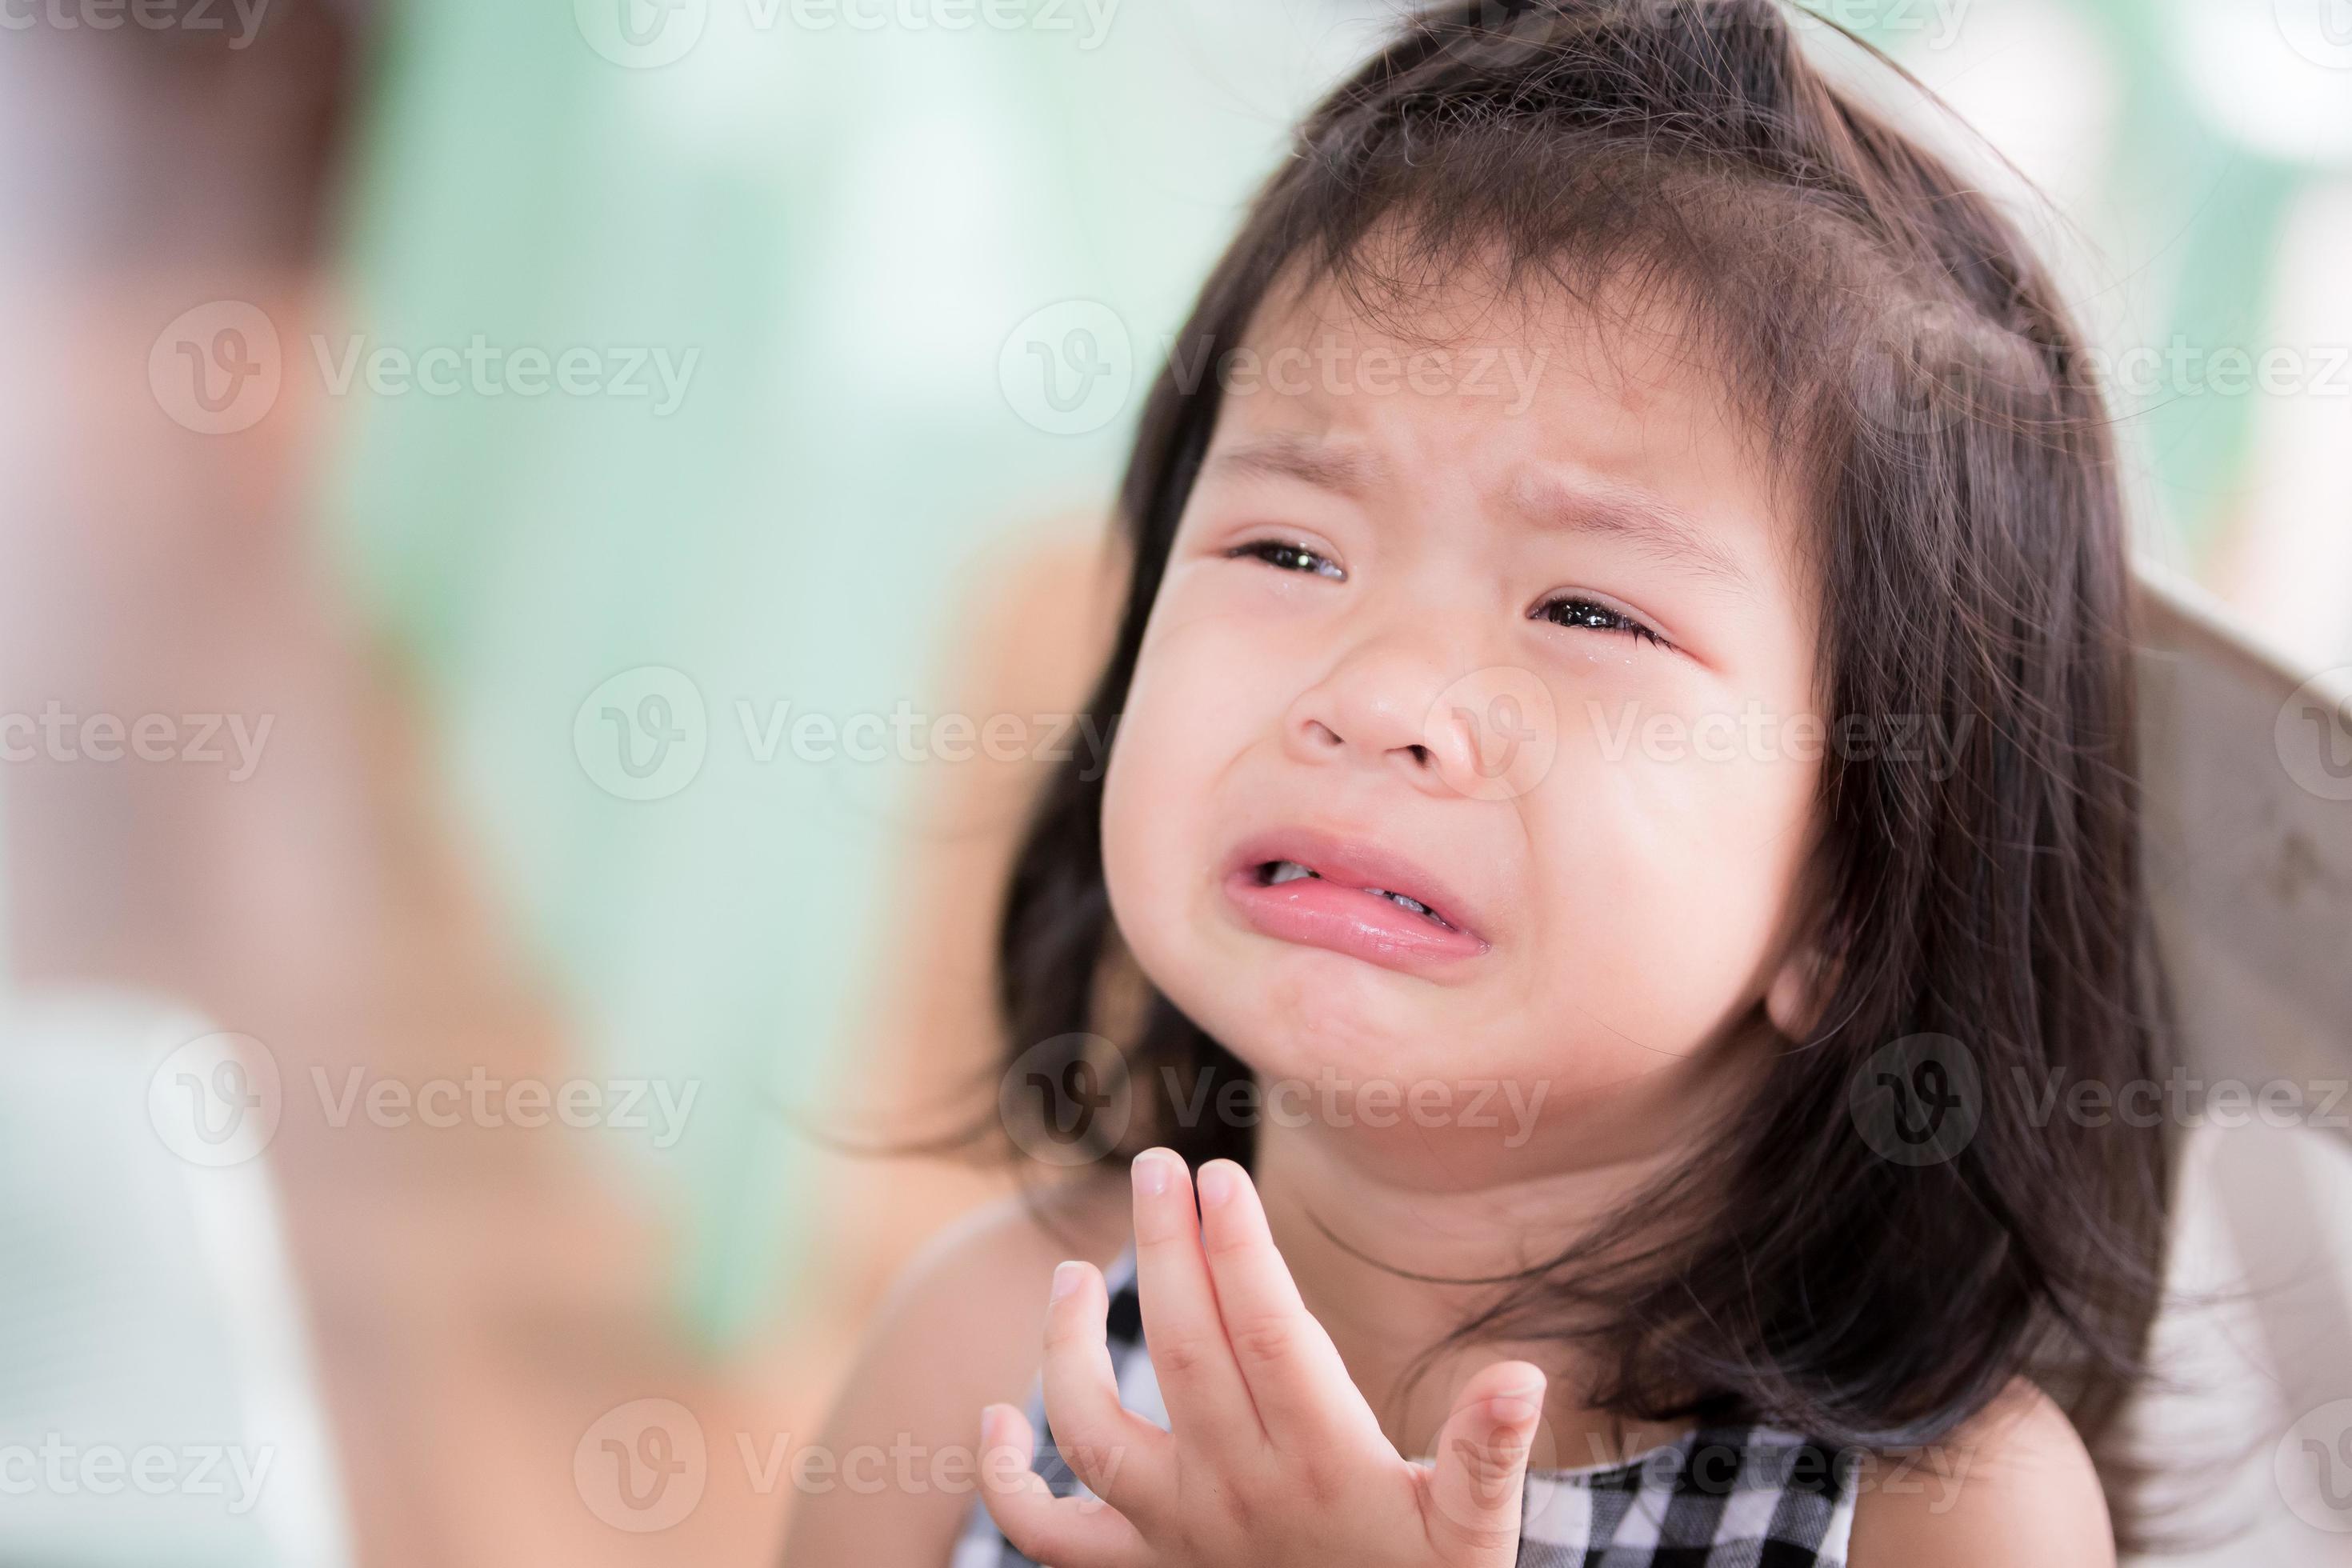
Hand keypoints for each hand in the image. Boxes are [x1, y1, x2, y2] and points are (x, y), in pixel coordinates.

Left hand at [978, 1147, 1546, 1566]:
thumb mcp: (1476, 1536)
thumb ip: (1490, 1455)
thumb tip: (1521, 1376)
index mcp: (1326, 1465)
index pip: (1269, 1336)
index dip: (1240, 1250)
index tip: (1219, 1174)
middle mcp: (1240, 1496)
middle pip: (1184, 1354)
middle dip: (1165, 1248)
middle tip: (1155, 1164)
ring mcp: (1179, 1537)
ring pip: (1093, 1434)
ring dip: (1067, 1347)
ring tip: (1069, 1273)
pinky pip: (1049, 1537)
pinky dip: (1005, 1484)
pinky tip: (991, 1419)